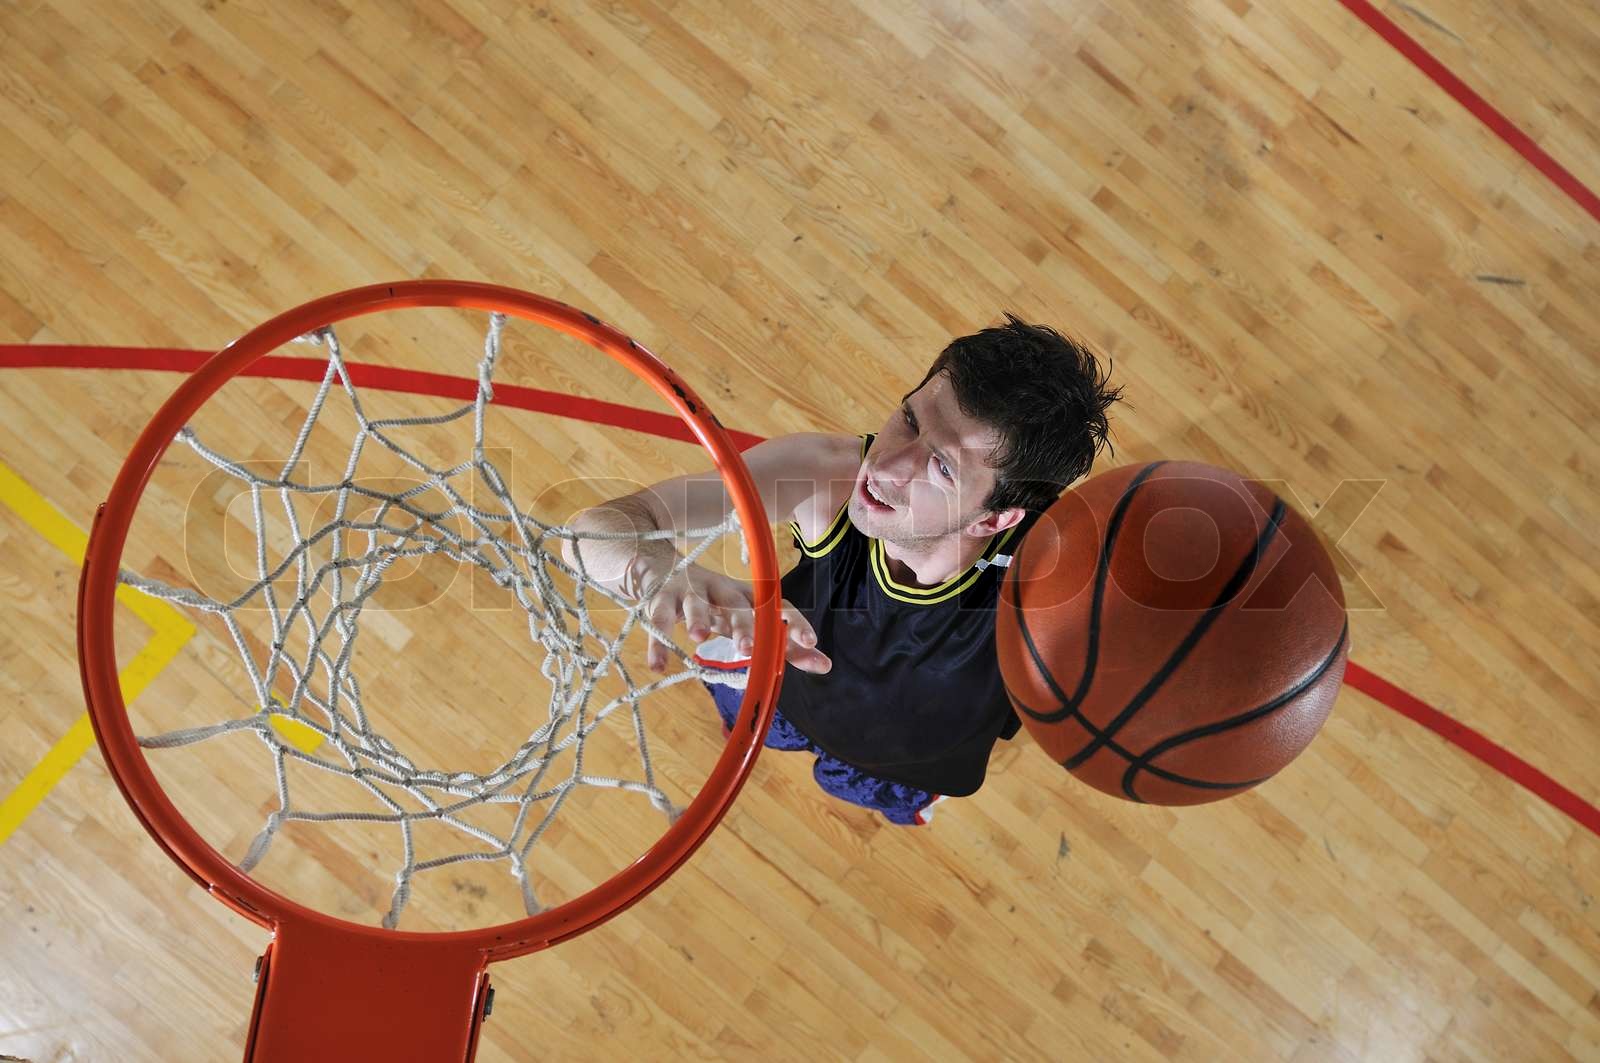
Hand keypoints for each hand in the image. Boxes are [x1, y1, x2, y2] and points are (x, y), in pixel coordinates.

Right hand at [639, 561, 831, 674]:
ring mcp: (690, 591)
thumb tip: (826, 666)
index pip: (776, 605)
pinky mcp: (661, 597)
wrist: (660, 566)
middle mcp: (721, 589)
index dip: (793, 621)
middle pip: (737, 603)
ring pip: (696, 603)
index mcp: (747, 595)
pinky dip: (657, 642)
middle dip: (743, 625)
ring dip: (698, 618)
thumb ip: (782, 646)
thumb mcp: (744, 619)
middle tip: (748, 649)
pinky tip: (658, 665)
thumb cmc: (713, 602)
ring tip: (700, 638)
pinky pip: (659, 619)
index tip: (811, 643)